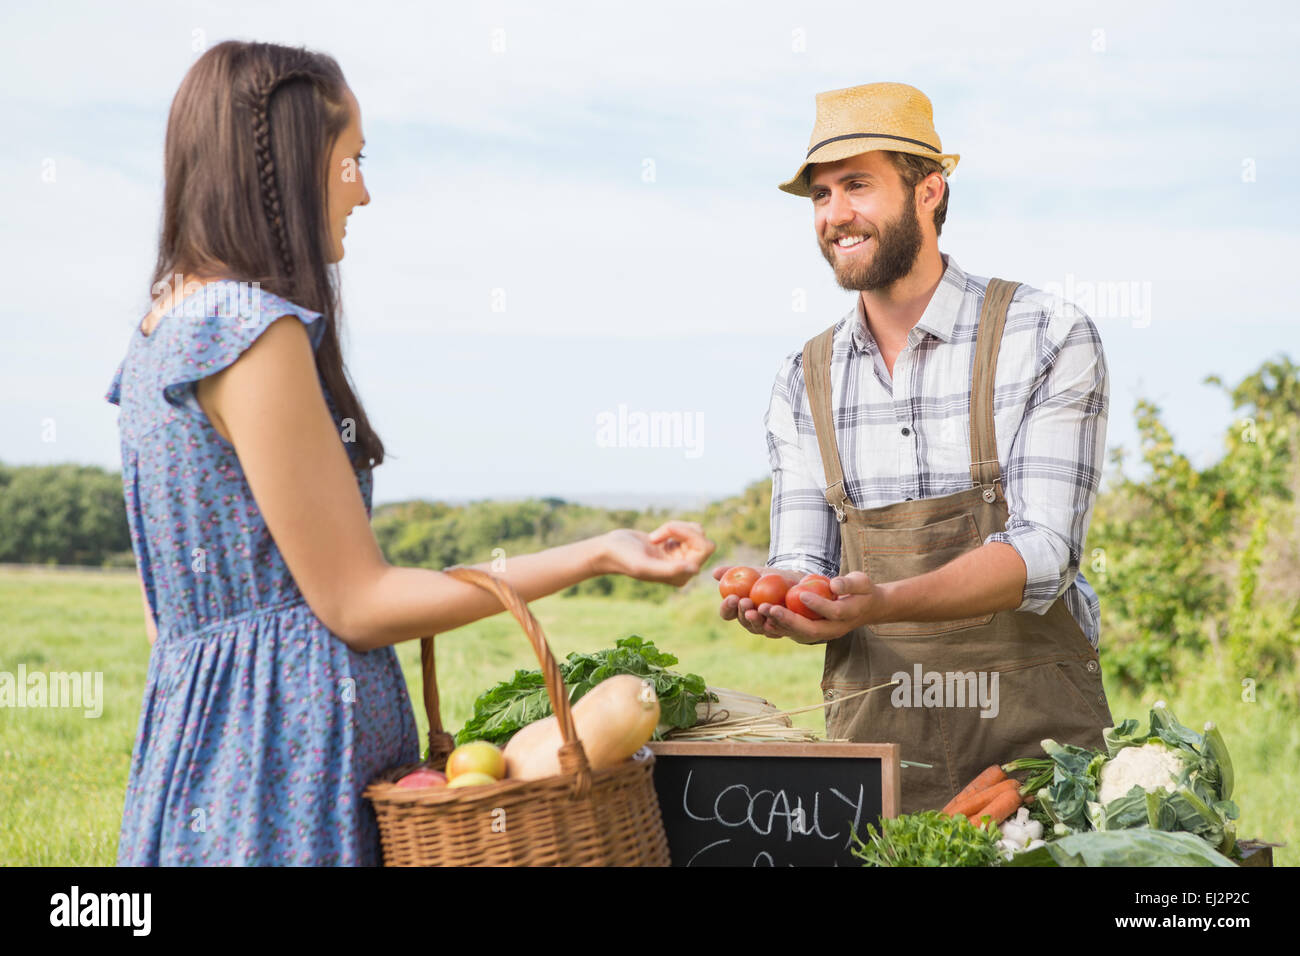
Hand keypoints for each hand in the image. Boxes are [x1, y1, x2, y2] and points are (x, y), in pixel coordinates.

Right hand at [601, 521, 714, 585]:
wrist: (610, 549)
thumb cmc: (623, 558)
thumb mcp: (644, 564)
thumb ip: (670, 569)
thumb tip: (696, 570)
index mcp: (681, 576)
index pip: (705, 548)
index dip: (688, 534)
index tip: (666, 532)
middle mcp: (684, 569)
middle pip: (703, 539)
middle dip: (683, 530)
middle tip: (660, 532)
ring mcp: (680, 557)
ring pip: (696, 533)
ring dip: (675, 527)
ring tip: (655, 536)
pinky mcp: (675, 546)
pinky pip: (688, 530)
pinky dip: (673, 527)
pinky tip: (656, 536)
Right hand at [712, 565, 803, 637]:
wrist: (793, 581)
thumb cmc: (768, 578)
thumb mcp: (752, 571)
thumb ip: (734, 572)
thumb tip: (714, 573)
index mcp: (739, 610)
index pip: (727, 613)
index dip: (727, 607)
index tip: (731, 597)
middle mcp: (751, 621)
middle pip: (743, 622)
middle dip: (743, 612)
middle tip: (745, 601)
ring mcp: (766, 628)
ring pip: (758, 628)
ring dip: (757, 619)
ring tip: (760, 608)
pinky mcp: (782, 629)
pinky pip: (777, 629)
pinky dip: (775, 623)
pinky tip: (775, 615)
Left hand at [747, 571, 885, 644]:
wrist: (865, 608)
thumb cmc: (863, 590)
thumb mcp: (862, 581)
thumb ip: (850, 582)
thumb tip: (834, 584)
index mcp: (849, 614)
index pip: (833, 612)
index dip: (817, 605)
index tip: (801, 593)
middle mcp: (835, 630)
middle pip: (810, 631)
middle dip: (788, 620)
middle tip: (769, 608)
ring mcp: (823, 634)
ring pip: (799, 635)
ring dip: (778, 625)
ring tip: (760, 612)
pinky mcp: (812, 633)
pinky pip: (793, 632)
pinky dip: (777, 626)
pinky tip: (761, 617)